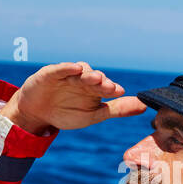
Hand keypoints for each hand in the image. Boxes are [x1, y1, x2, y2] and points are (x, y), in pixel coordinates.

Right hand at [1, 62, 145, 134]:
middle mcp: (83, 80)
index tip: (119, 92)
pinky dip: (68, 68)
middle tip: (108, 86)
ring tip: (95, 78)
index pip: (106, 87)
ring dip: (88, 74)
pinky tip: (76, 68)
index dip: (112, 89)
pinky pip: (60, 68)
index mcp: (95, 89)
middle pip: (95, 78)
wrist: (37, 113)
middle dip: (101, 82)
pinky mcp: (51, 73)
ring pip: (80, 72)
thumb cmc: (67, 113)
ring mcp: (68, 75)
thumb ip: (117, 109)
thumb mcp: (93, 115)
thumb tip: (144, 106)